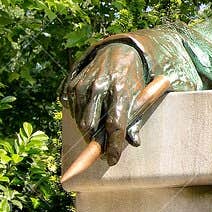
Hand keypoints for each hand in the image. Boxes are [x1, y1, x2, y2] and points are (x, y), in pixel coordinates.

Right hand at [63, 44, 147, 165]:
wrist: (117, 51)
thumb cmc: (131, 79)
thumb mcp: (140, 97)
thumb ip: (136, 119)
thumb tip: (134, 142)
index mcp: (121, 90)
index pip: (115, 125)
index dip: (114, 146)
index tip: (112, 160)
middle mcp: (99, 86)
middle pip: (91, 125)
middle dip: (96, 142)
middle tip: (103, 150)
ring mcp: (83, 84)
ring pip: (80, 120)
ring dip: (87, 132)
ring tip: (97, 132)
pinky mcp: (71, 83)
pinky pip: (71, 109)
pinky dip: (79, 117)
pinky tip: (89, 114)